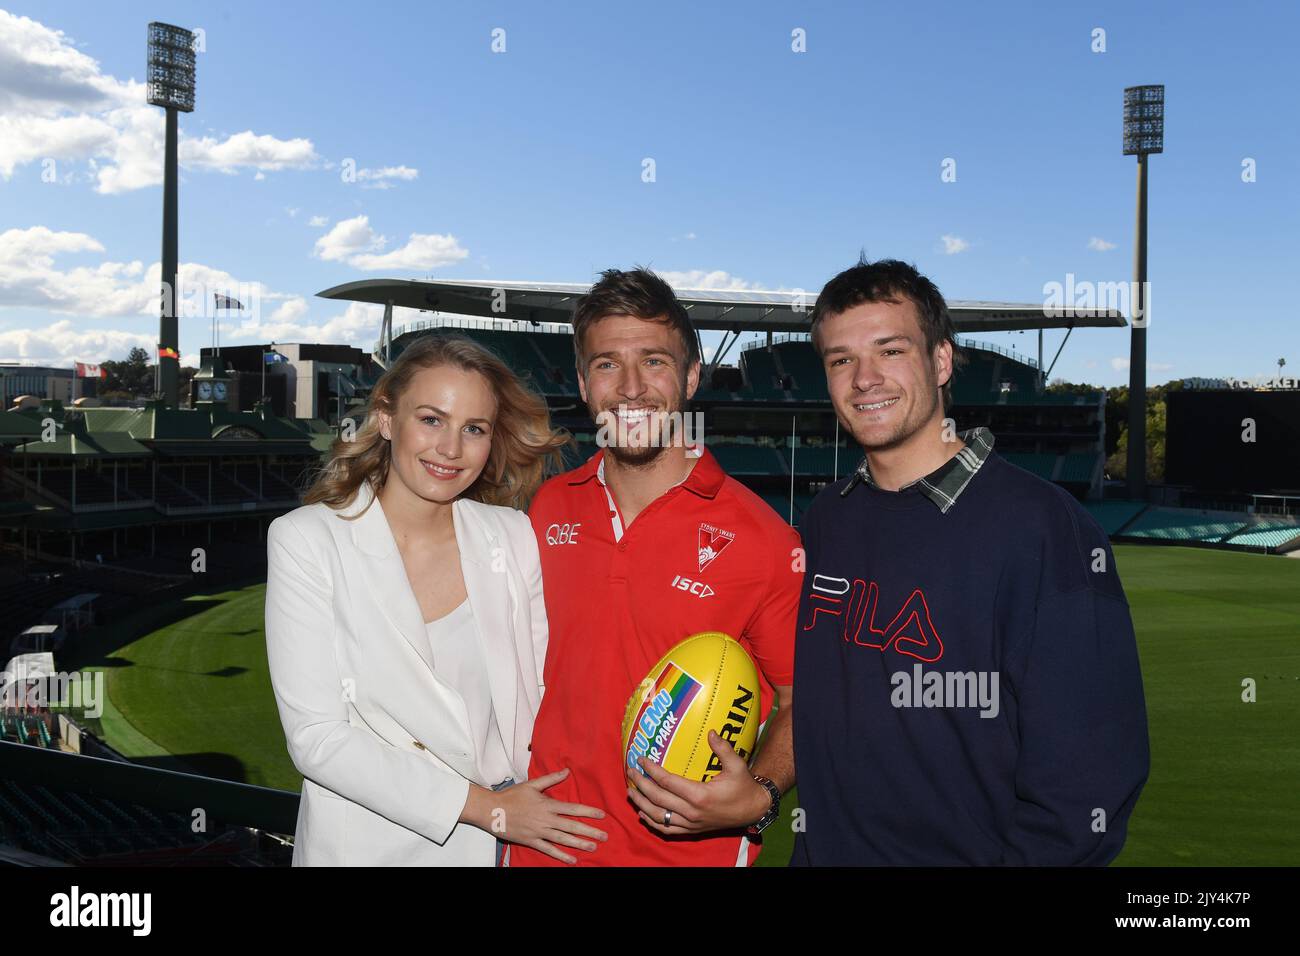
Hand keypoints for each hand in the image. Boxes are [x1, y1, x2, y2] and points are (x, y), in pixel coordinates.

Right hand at [466, 768, 606, 863]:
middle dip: (590, 832)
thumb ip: (551, 778)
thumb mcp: (532, 784)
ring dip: (579, 844)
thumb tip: (567, 771)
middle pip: (572, 826)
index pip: (573, 809)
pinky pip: (549, 850)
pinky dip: (561, 856)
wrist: (492, 811)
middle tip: (604, 836)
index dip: (589, 812)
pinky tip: (572, 860)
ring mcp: (539, 832)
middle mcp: (546, 820)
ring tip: (593, 847)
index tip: (602, 815)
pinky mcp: (531, 841)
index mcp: (548, 805)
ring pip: (563, 839)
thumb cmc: (512, 796)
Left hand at [626, 730, 768, 836]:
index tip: (640, 760)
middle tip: (629, 772)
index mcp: (700, 795)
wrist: (753, 810)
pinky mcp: (692, 830)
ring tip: (630, 791)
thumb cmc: (744, 786)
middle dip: (640, 785)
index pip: (668, 782)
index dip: (651, 770)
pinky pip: (667, 830)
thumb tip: (711, 732)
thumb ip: (723, 748)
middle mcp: (692, 812)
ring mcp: (691, 823)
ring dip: (641, 804)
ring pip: (659, 817)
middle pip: (658, 799)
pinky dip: (652, 822)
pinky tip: (643, 814)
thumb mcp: (737, 765)